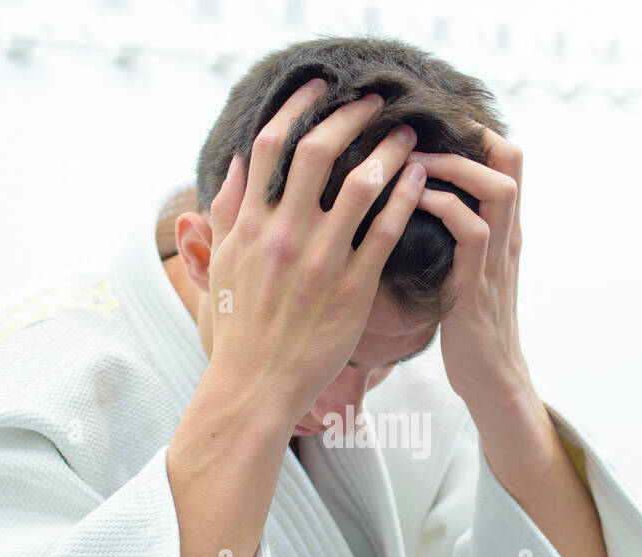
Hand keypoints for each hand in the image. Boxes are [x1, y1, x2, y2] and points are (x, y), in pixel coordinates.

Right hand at [205, 79, 426, 425]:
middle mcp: (285, 234)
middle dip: (350, 116)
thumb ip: (228, 213)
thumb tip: (236, 167)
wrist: (256, 385)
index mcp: (252, 224)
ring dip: (389, 151)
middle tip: (376, 101)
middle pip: (318, 151)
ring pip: (361, 185)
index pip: (271, 146)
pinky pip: (387, 231)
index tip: (319, 86)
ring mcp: (321, 260)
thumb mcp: (222, 265)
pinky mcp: (353, 288)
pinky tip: (420, 179)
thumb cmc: (238, 328)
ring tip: (408, 136)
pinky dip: (406, 197)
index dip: (297, 106)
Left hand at [411, 123, 528, 405]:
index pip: (505, 155)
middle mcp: (507, 233)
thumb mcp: (463, 266)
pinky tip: (412, 202)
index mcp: (503, 226)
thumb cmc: (466, 323)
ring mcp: (496, 258)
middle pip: (512, 156)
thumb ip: (452, 230)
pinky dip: (443, 207)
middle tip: (421, 129)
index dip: (473, 129)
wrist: (489, 377)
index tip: (430, 122)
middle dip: (468, 132)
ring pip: (498, 186)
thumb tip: (411, 197)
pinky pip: (471, 229)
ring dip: (452, 166)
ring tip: (412, 159)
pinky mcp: (478, 284)